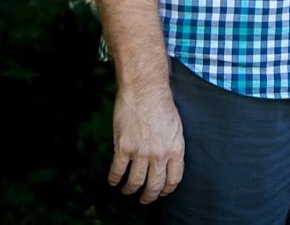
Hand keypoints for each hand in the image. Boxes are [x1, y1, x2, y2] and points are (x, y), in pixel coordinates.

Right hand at [109, 78, 184, 203]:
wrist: (145, 89)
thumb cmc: (162, 104)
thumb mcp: (175, 127)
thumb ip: (171, 146)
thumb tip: (167, 163)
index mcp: (176, 149)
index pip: (173, 179)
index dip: (167, 190)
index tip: (162, 192)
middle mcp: (159, 154)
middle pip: (154, 185)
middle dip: (149, 196)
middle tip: (145, 199)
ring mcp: (140, 152)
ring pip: (135, 182)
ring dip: (130, 189)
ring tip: (128, 190)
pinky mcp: (123, 147)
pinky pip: (117, 171)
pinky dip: (114, 179)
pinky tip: (114, 181)